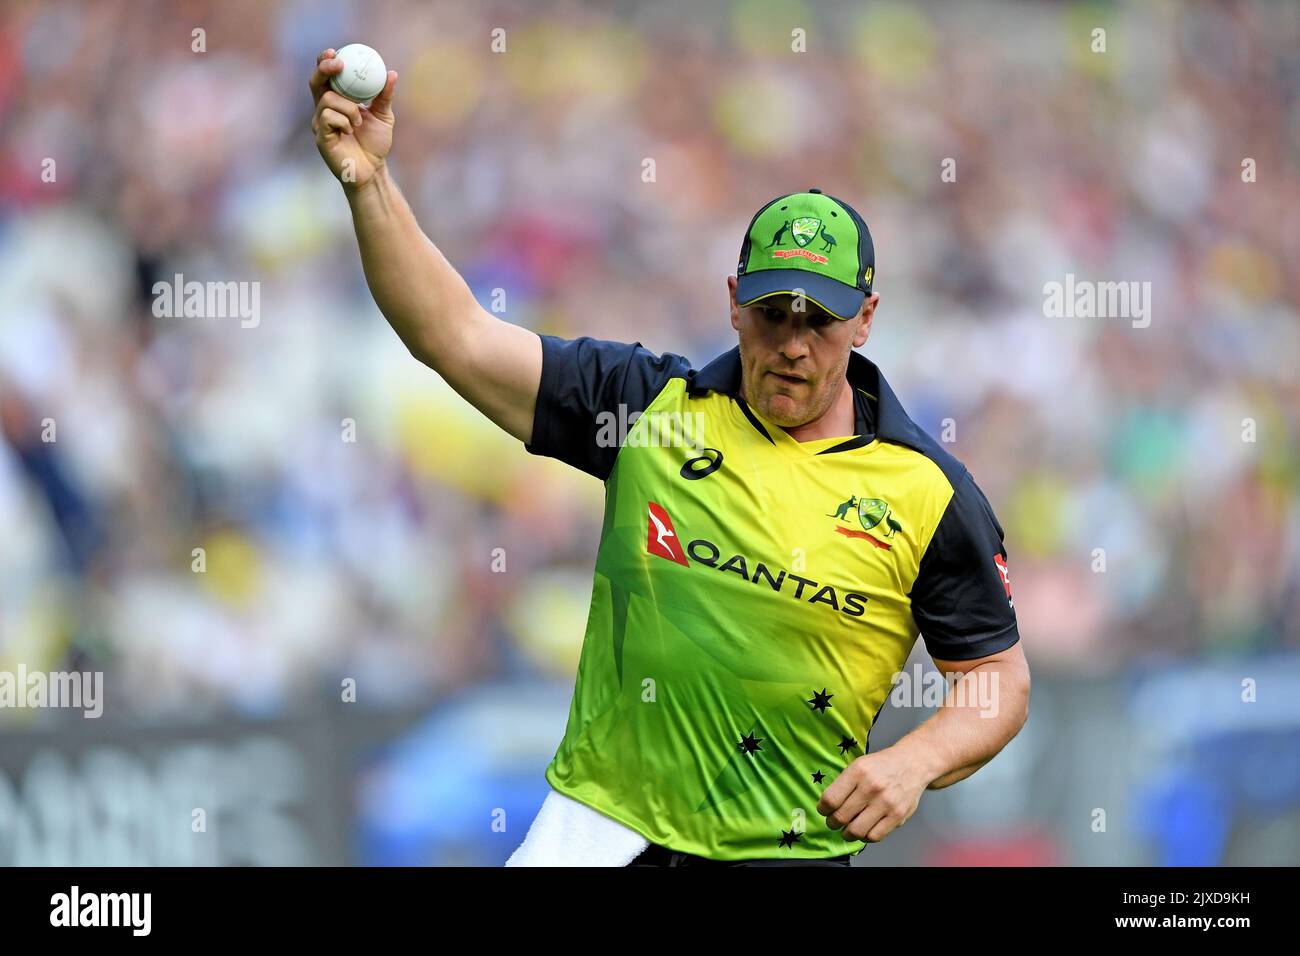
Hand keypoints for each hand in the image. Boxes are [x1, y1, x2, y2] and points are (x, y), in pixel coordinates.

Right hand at [309, 48, 396, 190]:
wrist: (372, 170)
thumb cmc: (375, 144)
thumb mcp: (384, 116)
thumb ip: (384, 96)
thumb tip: (391, 73)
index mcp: (337, 101)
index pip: (326, 77)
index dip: (326, 62)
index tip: (336, 52)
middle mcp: (324, 109)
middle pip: (315, 81)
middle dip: (324, 68)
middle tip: (338, 64)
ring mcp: (320, 123)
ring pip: (328, 99)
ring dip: (348, 107)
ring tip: (358, 122)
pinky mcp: (320, 136)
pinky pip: (328, 117)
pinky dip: (343, 120)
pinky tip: (350, 130)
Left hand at [817, 745, 929, 843]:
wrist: (912, 764)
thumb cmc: (882, 765)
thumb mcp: (859, 765)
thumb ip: (844, 784)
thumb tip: (827, 806)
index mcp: (858, 771)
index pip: (831, 799)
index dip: (823, 809)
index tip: (824, 810)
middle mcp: (871, 787)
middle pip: (841, 816)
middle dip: (832, 823)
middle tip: (833, 822)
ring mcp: (886, 803)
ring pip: (856, 830)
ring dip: (847, 833)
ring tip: (847, 830)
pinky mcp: (898, 816)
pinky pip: (874, 836)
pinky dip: (865, 837)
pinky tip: (864, 830)